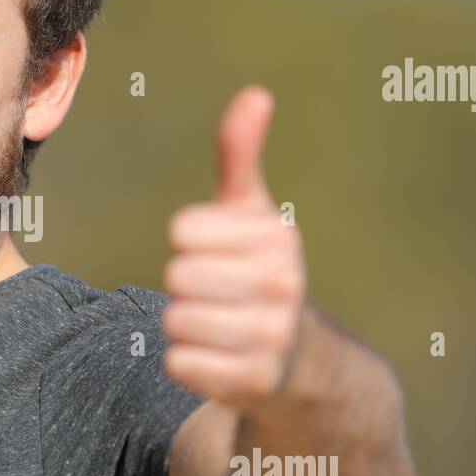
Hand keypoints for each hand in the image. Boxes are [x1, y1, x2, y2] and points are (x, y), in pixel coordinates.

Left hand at [161, 85, 307, 410]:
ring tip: (216, 325)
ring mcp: (269, 336)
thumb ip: (241, 157)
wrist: (300, 359)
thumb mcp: (253, 214)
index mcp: (276, 238)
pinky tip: (214, 358)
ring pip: (174, 322)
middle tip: (215, 296)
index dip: (188, 244)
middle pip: (176, 277)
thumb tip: (255, 94)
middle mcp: (281, 286)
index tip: (215, 254)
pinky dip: (185, 363)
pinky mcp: (251, 382)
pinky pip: (178, 364)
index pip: (182, 232)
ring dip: (183, 325)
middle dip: (184, 288)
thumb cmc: (260, 272)